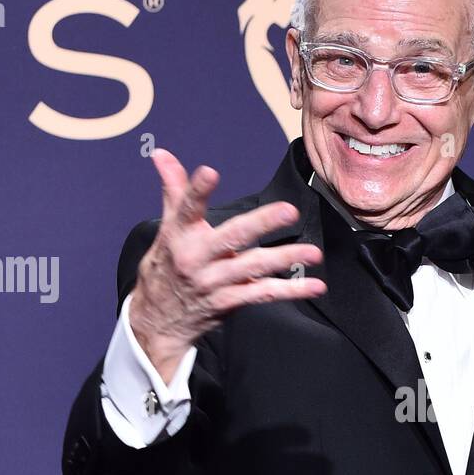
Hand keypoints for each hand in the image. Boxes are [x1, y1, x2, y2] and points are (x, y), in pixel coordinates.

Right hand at [129, 149, 326, 382]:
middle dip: (261, 223)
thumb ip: (174, 190)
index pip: (187, 209)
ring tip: (313, 253)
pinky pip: (263, 294)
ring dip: (286, 259)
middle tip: (288, 211)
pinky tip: (314, 286)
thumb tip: (162, 154)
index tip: (209, 172)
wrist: (159, 321)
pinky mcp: (229, 301)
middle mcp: (197, 259)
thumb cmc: (166, 268)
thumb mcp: (167, 230)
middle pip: (232, 237)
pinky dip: (291, 291)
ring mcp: (214, 282)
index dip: (197, 191)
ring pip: (254, 267)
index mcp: (180, 235)